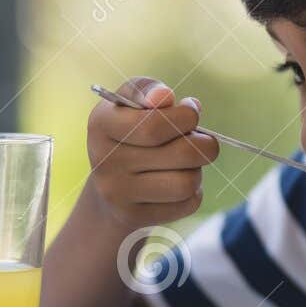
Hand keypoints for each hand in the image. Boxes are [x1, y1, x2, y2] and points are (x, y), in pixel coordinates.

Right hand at [86, 77, 219, 228]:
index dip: (186, 117)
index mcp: (101, 124)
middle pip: (182, 153)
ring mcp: (117, 193)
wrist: (109, 187)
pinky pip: (187, 204)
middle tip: (198, 139)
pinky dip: (193, 192)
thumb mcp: (132, 102)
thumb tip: (164, 96)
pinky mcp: (134, 217)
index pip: (156, 125)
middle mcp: (105, 161)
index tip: (190, 112)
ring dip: (197, 169)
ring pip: (188, 182)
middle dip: (204, 143)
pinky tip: (176, 183)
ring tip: (185, 162)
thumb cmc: (130, 132)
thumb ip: (148, 89)